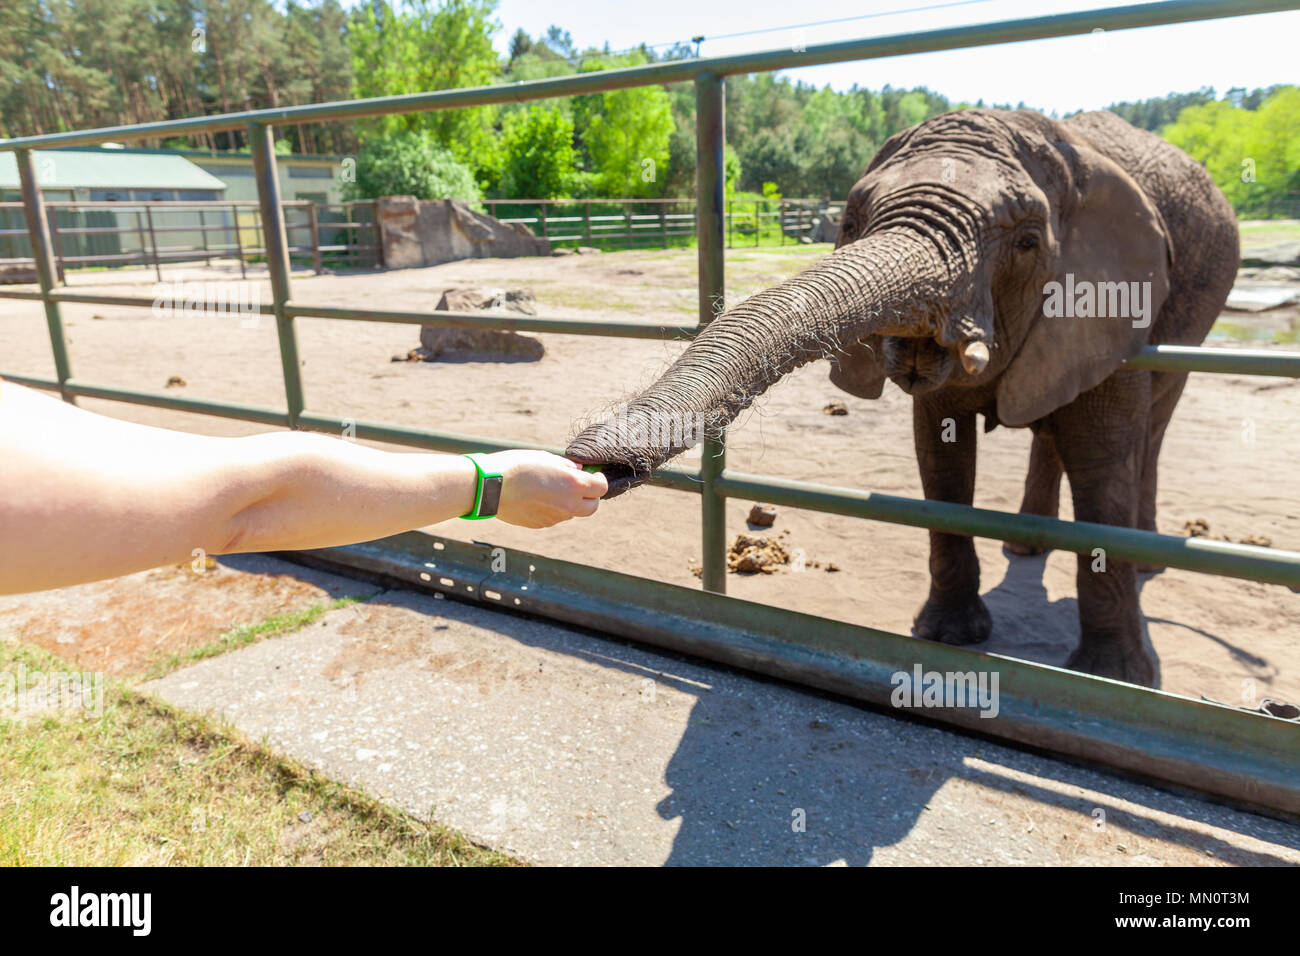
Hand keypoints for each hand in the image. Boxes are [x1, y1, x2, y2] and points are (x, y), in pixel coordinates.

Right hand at [475, 450, 607, 527]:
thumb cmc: (518, 466)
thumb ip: (566, 466)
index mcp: (574, 485)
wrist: (491, 486)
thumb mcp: (546, 458)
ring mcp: (554, 518)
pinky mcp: (540, 525)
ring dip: (569, 503)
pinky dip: (551, 509)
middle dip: (590, 497)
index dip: (598, 480)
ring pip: (571, 513)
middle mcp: (568, 505)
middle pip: (592, 507)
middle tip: (579, 486)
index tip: (592, 474)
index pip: (601, 488)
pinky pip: (553, 518)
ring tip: (549, 489)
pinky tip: (536, 497)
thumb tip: (578, 470)